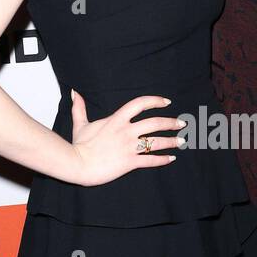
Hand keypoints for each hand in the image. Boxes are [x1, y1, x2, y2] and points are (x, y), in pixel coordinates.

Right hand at [69, 89, 184, 185]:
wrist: (77, 164)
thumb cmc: (79, 145)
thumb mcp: (80, 124)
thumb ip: (80, 108)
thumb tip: (75, 93)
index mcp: (117, 119)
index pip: (140, 104)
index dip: (155, 101)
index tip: (166, 102)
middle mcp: (126, 131)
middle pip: (155, 122)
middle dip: (171, 122)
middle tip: (182, 123)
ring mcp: (129, 147)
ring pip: (156, 142)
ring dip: (171, 141)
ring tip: (182, 141)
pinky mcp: (129, 162)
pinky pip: (150, 160)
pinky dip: (163, 159)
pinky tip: (171, 158)